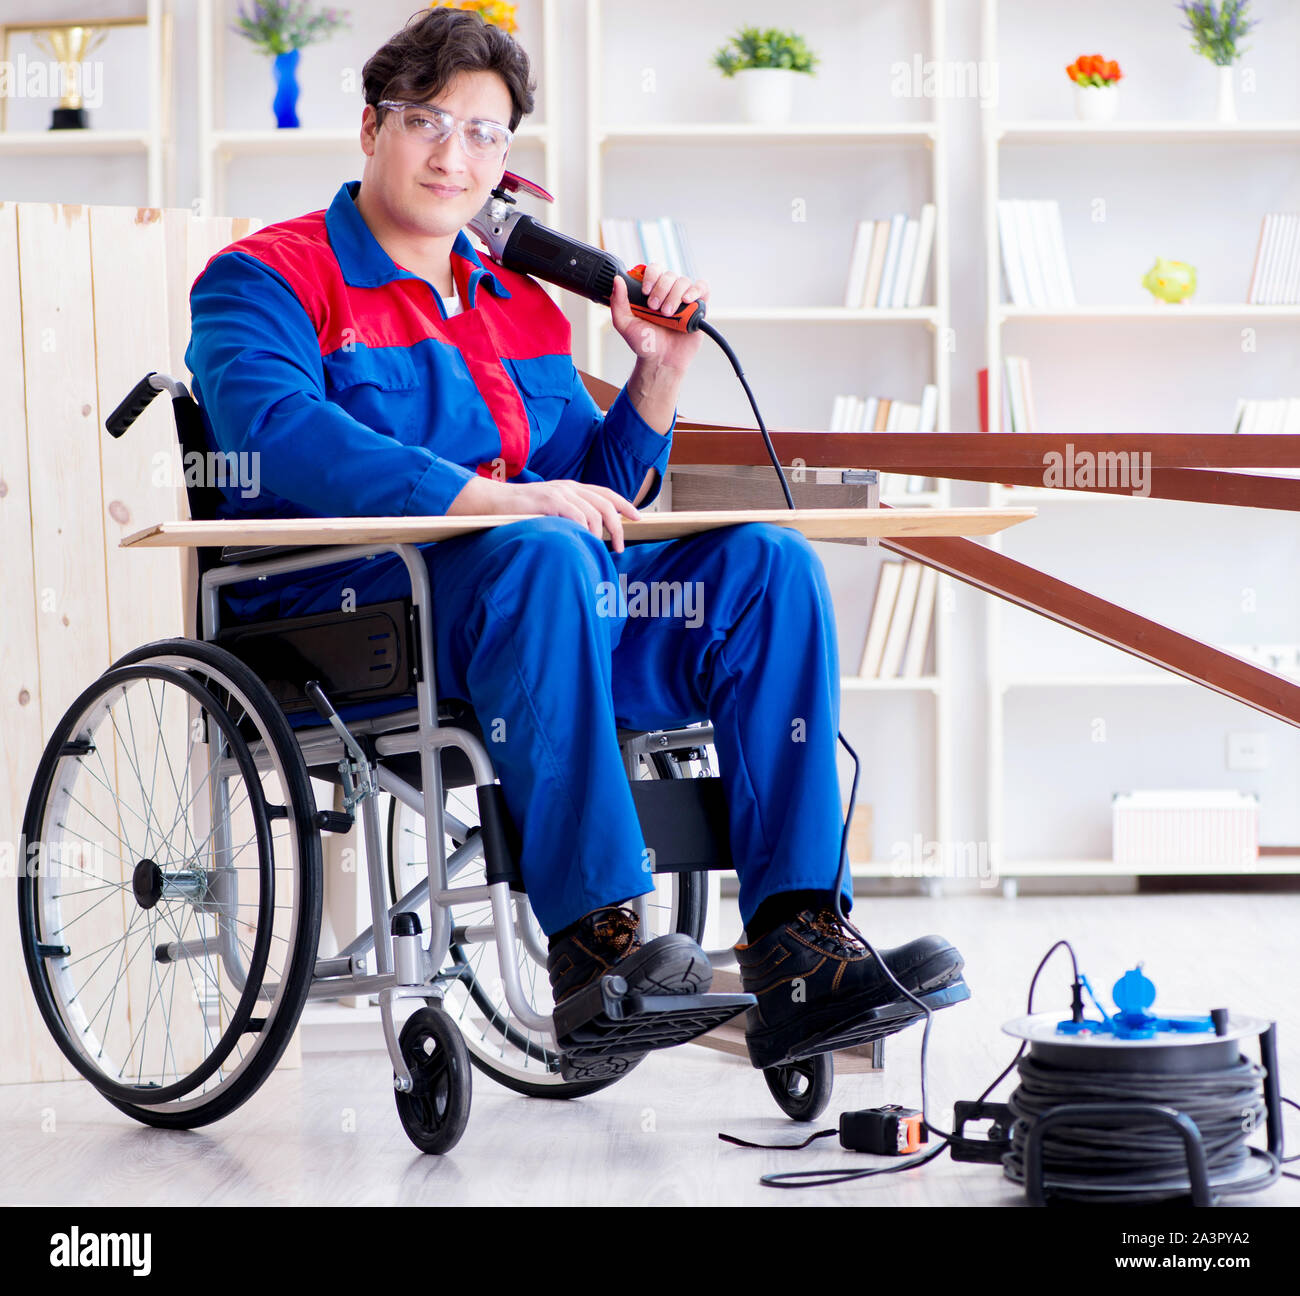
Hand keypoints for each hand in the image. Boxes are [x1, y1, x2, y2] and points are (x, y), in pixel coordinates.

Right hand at [447, 474, 639, 552]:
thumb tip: (588, 535)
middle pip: (605, 504)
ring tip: (602, 548)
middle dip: (618, 525)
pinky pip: (576, 516)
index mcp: (572, 488)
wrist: (492, 502)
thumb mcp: (550, 509)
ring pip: (594, 512)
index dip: (625, 505)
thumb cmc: (520, 511)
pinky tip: (584, 541)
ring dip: (602, 533)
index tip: (639, 518)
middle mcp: (569, 487)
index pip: (606, 494)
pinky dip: (584, 530)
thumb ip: (569, 516)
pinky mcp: (549, 501)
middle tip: (620, 547)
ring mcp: (559, 493)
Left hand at [611, 263, 708, 373]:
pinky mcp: (698, 307)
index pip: (654, 270)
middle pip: (669, 275)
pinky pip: (702, 288)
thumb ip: (618, 302)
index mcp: (651, 291)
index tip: (645, 292)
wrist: (661, 361)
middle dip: (661, 290)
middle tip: (655, 308)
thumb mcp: (625, 324)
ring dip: (675, 295)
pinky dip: (696, 290)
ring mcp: (683, 299)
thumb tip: (618, 280)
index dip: (650, 276)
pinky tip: (687, 301)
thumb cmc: (644, 344)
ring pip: (684, 281)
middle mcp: (668, 292)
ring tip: (668, 314)